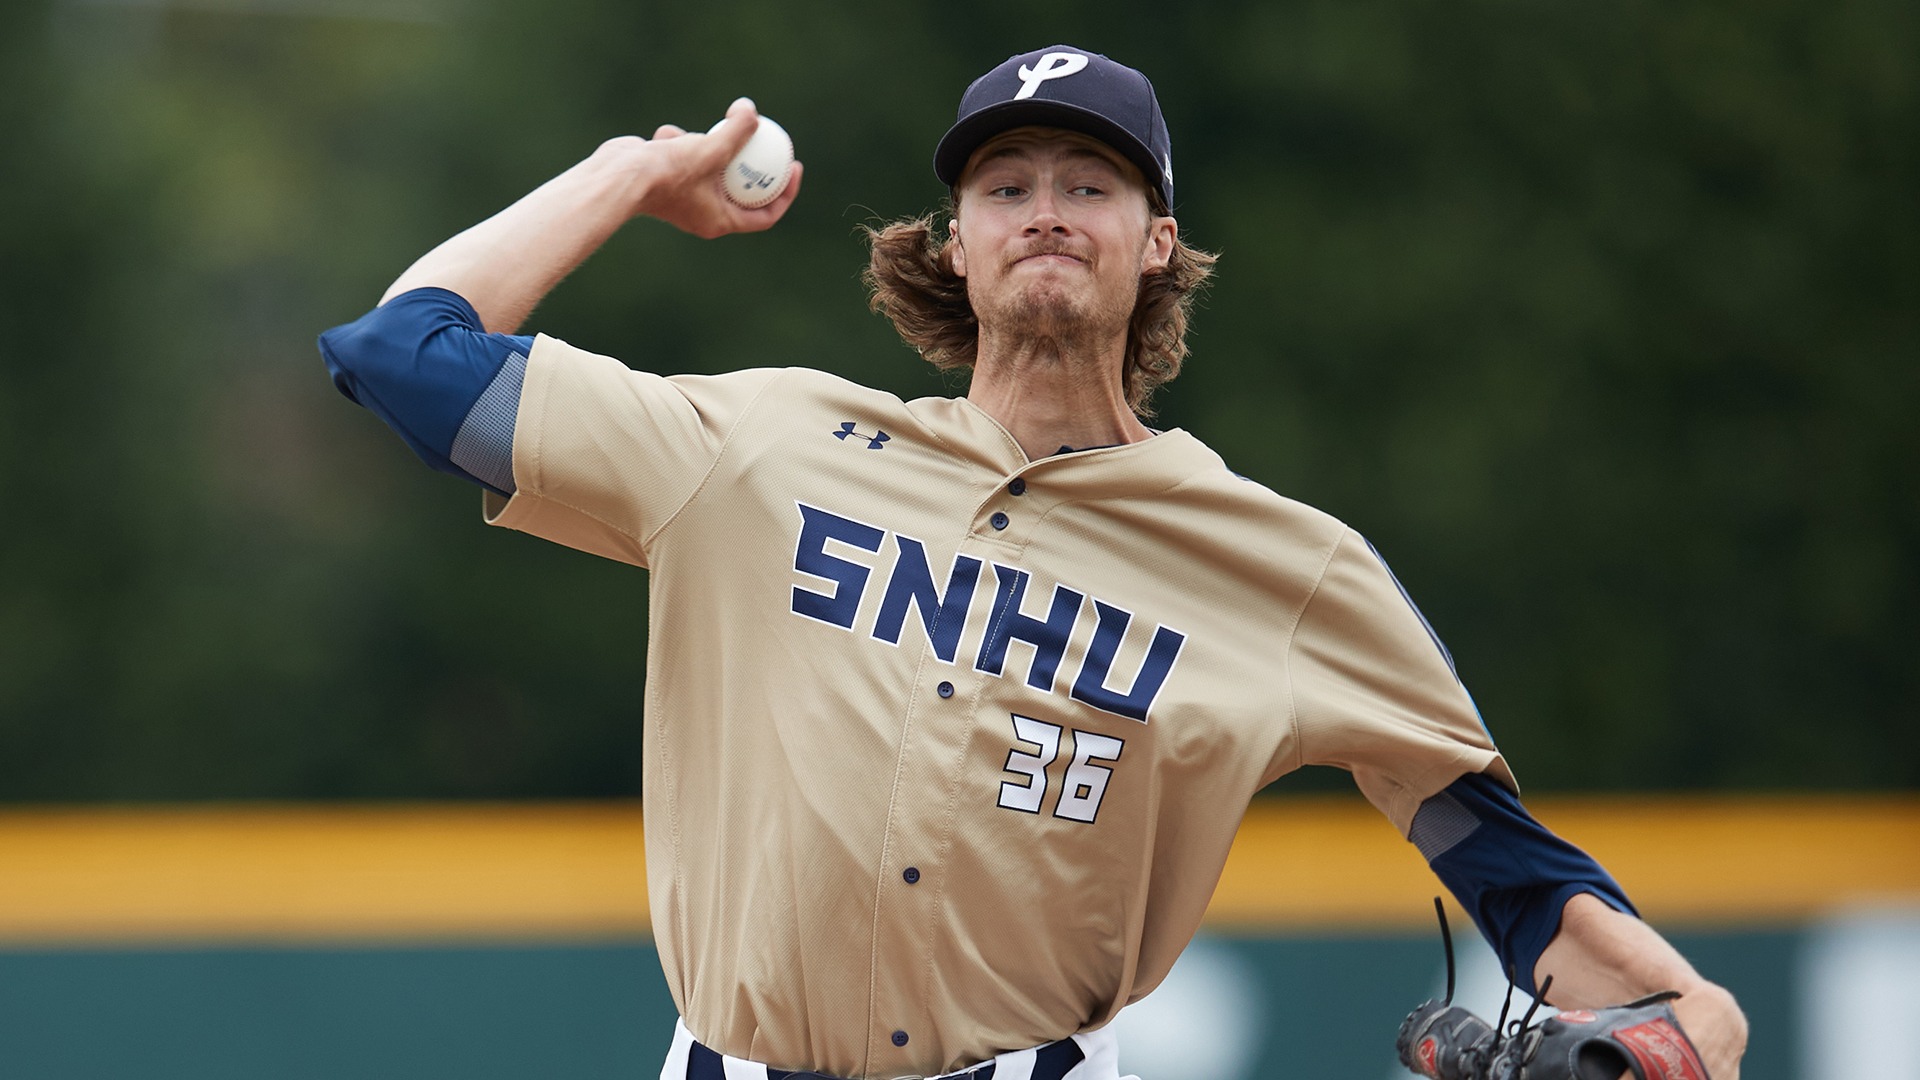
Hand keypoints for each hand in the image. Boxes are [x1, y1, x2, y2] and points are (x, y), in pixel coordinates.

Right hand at [615, 97, 804, 238]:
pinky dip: (678, 140)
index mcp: (720, 221)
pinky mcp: (667, 177)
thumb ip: (737, 130)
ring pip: (710, 163)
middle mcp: (703, 212)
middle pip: (741, 187)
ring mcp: (684, 195)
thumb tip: (752, 110)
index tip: (793, 166)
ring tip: (690, 138)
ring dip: (704, 143)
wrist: (618, 176)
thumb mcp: (712, 149)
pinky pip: (685, 154)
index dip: (785, 192)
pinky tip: (665, 137)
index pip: (765, 214)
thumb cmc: (667, 172)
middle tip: (768, 136)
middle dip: (751, 161)